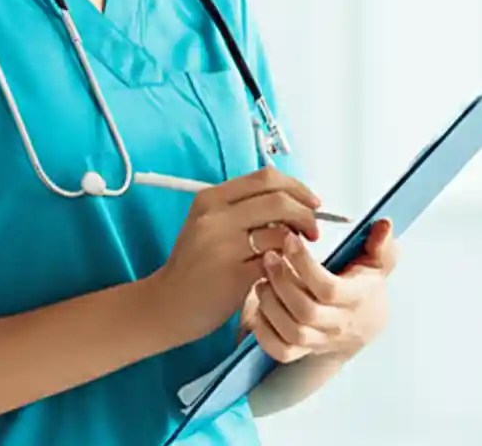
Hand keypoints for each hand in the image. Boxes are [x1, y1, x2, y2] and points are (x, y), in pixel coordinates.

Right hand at [148, 167, 324, 343]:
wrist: (169, 304)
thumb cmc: (196, 265)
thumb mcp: (209, 226)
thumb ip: (243, 210)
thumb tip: (292, 201)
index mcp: (210, 199)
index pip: (265, 178)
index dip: (297, 187)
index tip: (312, 203)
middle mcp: (214, 217)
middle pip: (278, 200)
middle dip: (306, 213)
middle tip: (313, 230)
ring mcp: (223, 246)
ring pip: (280, 231)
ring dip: (298, 242)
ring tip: (297, 253)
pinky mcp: (233, 275)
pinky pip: (275, 261)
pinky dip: (287, 264)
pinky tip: (283, 270)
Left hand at [243, 218, 399, 363]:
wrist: (361, 327)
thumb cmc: (364, 287)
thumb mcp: (378, 263)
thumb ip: (381, 244)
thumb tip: (384, 223)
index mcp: (356, 299)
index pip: (329, 288)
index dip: (305, 264)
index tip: (289, 239)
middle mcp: (337, 324)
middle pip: (306, 312)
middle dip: (281, 282)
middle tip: (268, 257)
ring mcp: (319, 341)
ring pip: (291, 332)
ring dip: (270, 304)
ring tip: (262, 280)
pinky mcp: (301, 352)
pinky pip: (280, 350)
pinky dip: (264, 331)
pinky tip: (259, 307)